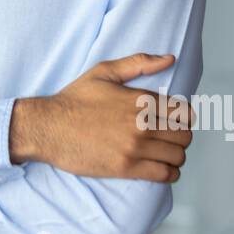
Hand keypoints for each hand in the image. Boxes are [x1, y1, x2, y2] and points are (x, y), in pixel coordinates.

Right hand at [9, 53, 193, 180]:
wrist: (49, 127)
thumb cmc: (75, 99)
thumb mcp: (104, 72)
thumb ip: (139, 63)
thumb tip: (170, 58)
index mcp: (141, 100)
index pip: (184, 113)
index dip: (182, 118)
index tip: (173, 121)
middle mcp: (142, 124)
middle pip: (185, 136)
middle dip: (180, 137)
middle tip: (168, 137)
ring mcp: (135, 148)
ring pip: (178, 156)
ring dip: (175, 155)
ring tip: (164, 153)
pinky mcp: (126, 168)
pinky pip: (164, 175)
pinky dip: (169, 173)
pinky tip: (161, 168)